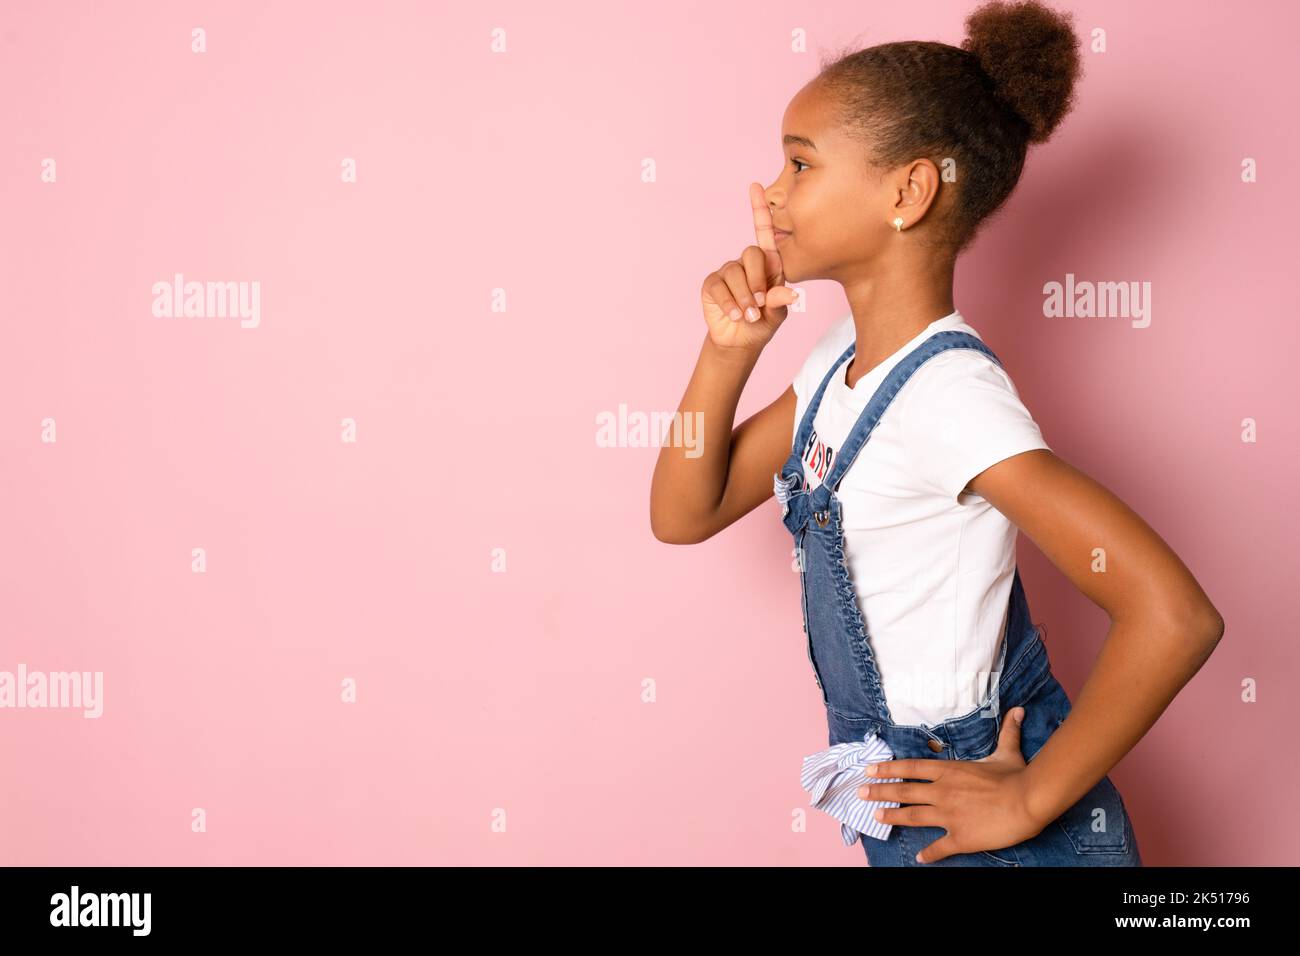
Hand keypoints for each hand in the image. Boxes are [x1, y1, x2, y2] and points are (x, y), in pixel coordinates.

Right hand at [699, 183, 797, 352]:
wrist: (741, 341)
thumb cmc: (764, 323)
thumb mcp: (777, 314)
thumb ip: (781, 301)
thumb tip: (792, 294)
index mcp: (768, 264)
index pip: (763, 231)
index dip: (759, 209)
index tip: (756, 186)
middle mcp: (747, 263)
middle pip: (751, 253)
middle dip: (757, 281)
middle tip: (760, 304)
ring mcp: (728, 272)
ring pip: (734, 273)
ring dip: (743, 297)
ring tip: (749, 316)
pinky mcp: (712, 284)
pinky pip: (719, 286)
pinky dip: (729, 303)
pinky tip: (735, 315)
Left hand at [856, 706, 1046, 863]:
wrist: (1027, 801)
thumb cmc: (1017, 776)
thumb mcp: (1008, 752)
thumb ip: (1007, 732)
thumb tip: (1017, 711)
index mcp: (949, 770)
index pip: (911, 767)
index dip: (888, 768)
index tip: (869, 769)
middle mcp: (942, 791)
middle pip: (903, 791)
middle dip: (879, 792)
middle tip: (860, 793)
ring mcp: (949, 815)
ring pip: (912, 816)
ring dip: (892, 817)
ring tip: (876, 818)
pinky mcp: (960, 837)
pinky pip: (939, 847)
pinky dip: (928, 854)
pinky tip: (919, 858)